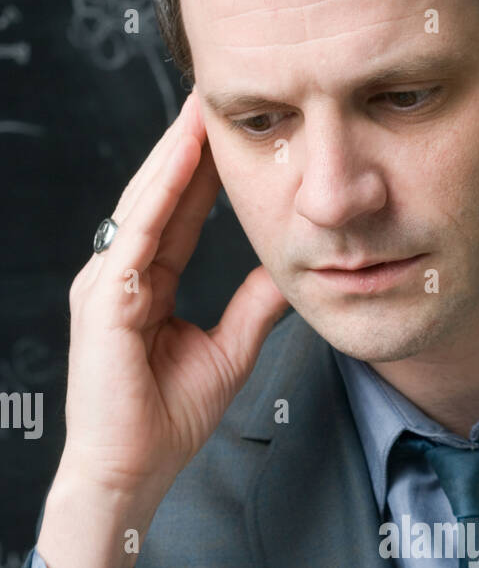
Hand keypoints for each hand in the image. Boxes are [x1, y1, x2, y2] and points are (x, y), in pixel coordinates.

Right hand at [38, 89, 290, 567]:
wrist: (130, 472)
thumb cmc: (164, 424)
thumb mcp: (227, 352)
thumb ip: (252, 307)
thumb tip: (286, 272)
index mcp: (143, 286)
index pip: (177, 214)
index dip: (205, 172)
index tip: (235, 132)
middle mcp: (118, 275)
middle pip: (158, 196)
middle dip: (187, 145)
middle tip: (216, 95)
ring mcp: (104, 283)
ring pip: (144, 203)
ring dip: (175, 153)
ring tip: (202, 108)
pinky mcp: (103, 300)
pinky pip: (137, 234)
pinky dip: (161, 194)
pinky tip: (183, 160)